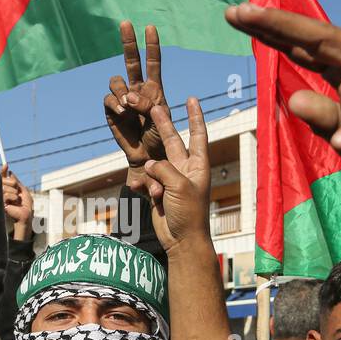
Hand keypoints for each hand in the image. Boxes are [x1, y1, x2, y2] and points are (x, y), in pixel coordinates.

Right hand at [2, 164, 34, 240]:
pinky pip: (5, 194)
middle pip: (2, 180)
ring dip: (14, 192)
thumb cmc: (25, 206)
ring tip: (17, 200)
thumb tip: (10, 172)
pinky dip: (13, 197)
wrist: (25, 216)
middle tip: (17, 190)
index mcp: (5, 189)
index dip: (2, 171)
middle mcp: (0, 192)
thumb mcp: (22, 191)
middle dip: (12, 183)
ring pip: (3, 186)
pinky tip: (14, 202)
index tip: (6, 165)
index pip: (1, 178)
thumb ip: (16, 182)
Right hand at [104, 21, 167, 189]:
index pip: (153, 62)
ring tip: (129, 106)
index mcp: (154, 90)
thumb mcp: (162, 121)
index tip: (150, 27)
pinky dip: (115, 103)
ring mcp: (123, 101)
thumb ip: (149, 105)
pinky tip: (122, 112)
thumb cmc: (160, 142)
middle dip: (128, 42)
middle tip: (126, 23)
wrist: (148, 160)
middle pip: (131, 61)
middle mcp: (137, 91)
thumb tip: (130, 96)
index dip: (151, 45)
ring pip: (117, 81)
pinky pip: (109, 100)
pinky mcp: (111, 112)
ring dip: (122, 90)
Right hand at [141, 98, 209, 251]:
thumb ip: (163, 170)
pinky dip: (143, 185)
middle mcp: (185, 169)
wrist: (181, 240)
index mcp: (198, 165)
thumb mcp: (179, 187)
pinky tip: (142, 193)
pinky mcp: (158, 191)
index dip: (195, 116)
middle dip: (164, 125)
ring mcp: (170, 180)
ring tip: (156, 193)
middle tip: (155, 107)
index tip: (192, 99)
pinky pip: (146, 180)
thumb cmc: (189, 214)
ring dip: (151, 176)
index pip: (198, 135)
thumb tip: (148, 164)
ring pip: (154, 165)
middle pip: (173, 141)